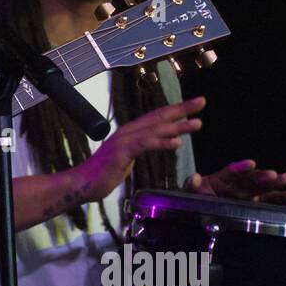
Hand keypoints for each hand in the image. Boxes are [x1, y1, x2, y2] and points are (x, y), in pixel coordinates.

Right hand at [70, 96, 206, 202]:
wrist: (83, 183)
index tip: (194, 105)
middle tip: (202, 101)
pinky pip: (145, 145)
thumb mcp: (127, 158)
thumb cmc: (103, 173)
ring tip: (197, 123)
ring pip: (155, 129)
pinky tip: (177, 143)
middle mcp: (128, 131)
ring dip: (178, 126)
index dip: (176, 109)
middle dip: (182, 108)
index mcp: (130, 132)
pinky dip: (162, 142)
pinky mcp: (122, 152)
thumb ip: (139, 148)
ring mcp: (124, 141)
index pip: (157, 117)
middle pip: (159, 116)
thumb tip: (153, 143)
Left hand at [185, 160, 285, 203]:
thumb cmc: (194, 196)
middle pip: (250, 180)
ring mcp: (245, 194)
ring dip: (275, 185)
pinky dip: (280, 198)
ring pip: (261, 189)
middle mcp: (235, 185)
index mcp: (220, 179)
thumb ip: (191, 185)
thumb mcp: (188, 191)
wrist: (196, 208)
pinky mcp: (251, 204)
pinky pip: (267, 201)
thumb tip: (194, 177)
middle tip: (275, 174)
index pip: (231, 172)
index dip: (240, 168)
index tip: (251, 164)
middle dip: (262, 177)